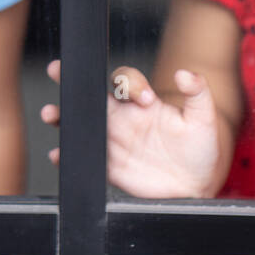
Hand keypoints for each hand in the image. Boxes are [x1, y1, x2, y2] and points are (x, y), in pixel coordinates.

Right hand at [42, 60, 222, 198]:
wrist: (196, 185)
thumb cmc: (200, 146)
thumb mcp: (204, 117)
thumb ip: (198, 92)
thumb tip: (185, 73)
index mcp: (142, 103)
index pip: (125, 81)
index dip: (131, 84)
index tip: (146, 99)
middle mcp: (123, 118)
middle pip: (91, 94)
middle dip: (72, 81)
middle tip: (57, 69)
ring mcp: (114, 141)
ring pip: (81, 124)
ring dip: (63, 117)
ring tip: (50, 113)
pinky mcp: (109, 167)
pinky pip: (83, 158)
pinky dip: (68, 156)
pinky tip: (59, 154)